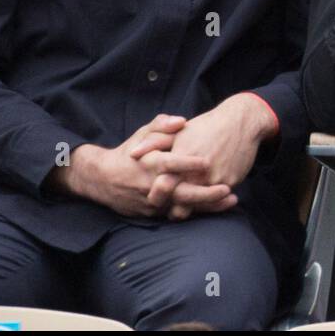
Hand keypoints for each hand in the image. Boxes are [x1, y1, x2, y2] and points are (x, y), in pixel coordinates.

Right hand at [54, 114, 232, 217]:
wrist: (103, 181)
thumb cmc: (128, 153)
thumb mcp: (142, 135)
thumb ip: (161, 125)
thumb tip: (181, 121)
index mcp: (148, 163)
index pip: (169, 164)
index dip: (188, 163)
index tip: (207, 161)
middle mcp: (150, 185)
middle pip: (180, 192)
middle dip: (205, 192)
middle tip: (227, 187)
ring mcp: (152, 202)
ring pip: (183, 207)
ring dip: (208, 205)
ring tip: (231, 199)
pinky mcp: (154, 214)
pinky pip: (178, 214)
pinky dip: (199, 211)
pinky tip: (218, 207)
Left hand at [152, 94, 277, 218]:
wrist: (240, 122)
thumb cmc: (206, 127)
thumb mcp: (179, 132)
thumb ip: (153, 143)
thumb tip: (132, 154)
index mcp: (180, 158)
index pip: (163, 185)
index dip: (157, 196)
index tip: (154, 199)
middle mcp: (196, 171)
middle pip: (180, 200)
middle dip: (174, 210)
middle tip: (170, 212)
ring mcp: (214, 179)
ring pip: (199, 203)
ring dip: (193, 208)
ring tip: (187, 209)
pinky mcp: (229, 182)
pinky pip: (217, 200)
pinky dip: (211, 203)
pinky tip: (206, 201)